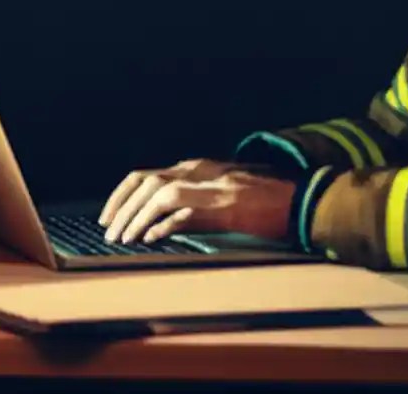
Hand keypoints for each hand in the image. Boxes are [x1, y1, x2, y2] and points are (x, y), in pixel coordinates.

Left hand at [101, 164, 295, 244]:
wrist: (297, 200)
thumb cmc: (264, 200)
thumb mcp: (221, 196)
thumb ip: (192, 206)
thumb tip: (161, 226)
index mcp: (197, 168)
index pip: (145, 176)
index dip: (121, 197)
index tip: (109, 218)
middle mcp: (197, 171)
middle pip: (143, 182)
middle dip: (120, 207)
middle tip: (110, 232)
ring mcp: (209, 185)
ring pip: (156, 194)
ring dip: (135, 217)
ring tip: (124, 239)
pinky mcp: (220, 204)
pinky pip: (180, 211)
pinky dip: (161, 225)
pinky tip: (152, 239)